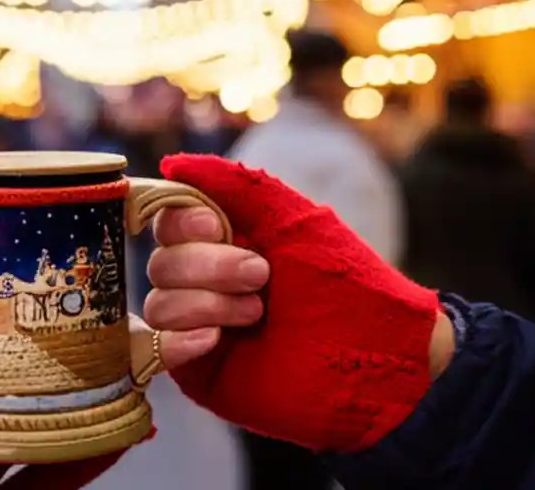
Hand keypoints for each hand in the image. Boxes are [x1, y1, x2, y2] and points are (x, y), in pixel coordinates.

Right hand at [142, 154, 443, 452]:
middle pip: (160, 263)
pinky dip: (180, 341)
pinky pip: (160, 350)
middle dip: (208, 266)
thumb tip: (173, 164)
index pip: (169, 222)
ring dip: (206, 304)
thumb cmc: (344, 283)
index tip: (216, 226)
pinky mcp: (200, 370)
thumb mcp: (292, 218)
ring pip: (159, 305)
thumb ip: (234, 185)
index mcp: (224, 242)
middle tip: (261, 276)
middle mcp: (204, 282)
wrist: (375, 354)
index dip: (182, 223)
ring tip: (257, 314)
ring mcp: (199, 326)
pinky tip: (215, 340)